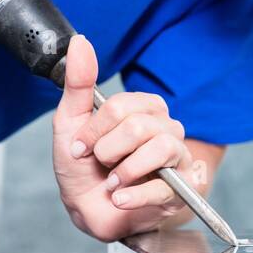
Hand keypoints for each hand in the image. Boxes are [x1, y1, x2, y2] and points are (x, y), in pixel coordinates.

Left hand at [52, 34, 195, 241]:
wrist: (88, 210)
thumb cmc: (84, 166)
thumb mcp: (71, 122)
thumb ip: (79, 83)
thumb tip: (80, 42)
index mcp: (145, 110)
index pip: (123, 107)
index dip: (95, 130)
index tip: (80, 146)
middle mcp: (167, 130)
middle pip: (140, 127)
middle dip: (108, 151)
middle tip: (100, 163)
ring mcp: (177, 160)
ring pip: (161, 150)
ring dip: (125, 171)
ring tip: (113, 182)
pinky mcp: (181, 191)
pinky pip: (165, 187)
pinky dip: (133, 196)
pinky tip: (119, 198)